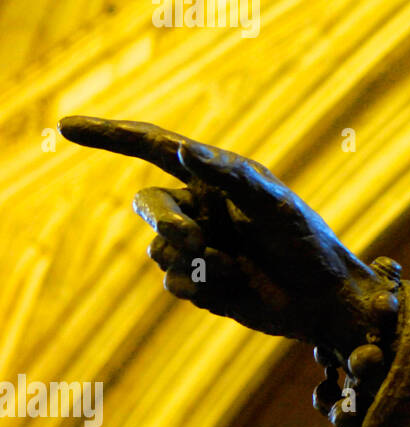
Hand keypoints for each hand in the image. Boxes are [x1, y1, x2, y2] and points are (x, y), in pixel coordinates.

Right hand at [58, 116, 394, 363]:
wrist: (325, 300)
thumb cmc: (309, 243)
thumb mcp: (275, 205)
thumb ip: (230, 176)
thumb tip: (184, 150)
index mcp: (219, 178)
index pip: (155, 149)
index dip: (111, 136)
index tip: (66, 126)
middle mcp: (204, 208)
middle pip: (150, 206)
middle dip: (165, 223)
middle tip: (196, 240)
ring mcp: (200, 246)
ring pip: (159, 249)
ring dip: (191, 260)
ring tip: (232, 266)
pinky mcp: (200, 284)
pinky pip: (172, 282)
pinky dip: (195, 286)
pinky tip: (230, 286)